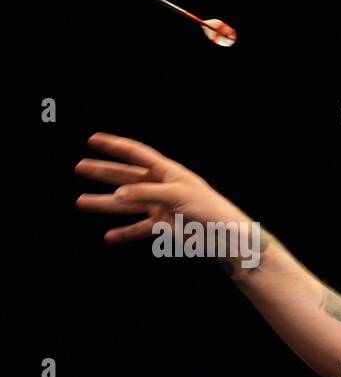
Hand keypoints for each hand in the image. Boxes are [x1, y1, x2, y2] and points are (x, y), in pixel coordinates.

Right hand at [74, 132, 258, 264]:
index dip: (115, 146)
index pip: (137, 154)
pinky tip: (109, 236)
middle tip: (79, 168)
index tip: (93, 139)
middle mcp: (162, 186)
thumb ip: (146, 194)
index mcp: (168, 172)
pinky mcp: (164, 225)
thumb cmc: (208, 210)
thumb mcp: (177, 196)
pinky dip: (125, 232)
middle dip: (103, 172)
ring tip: (81, 201)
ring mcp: (161, 206)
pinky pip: (140, 228)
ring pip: (127, 203)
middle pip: (126, 176)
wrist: (226, 236)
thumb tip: (117, 195)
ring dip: (105, 203)